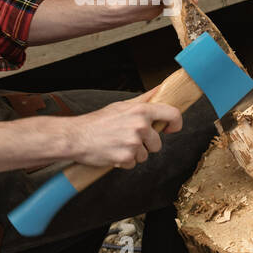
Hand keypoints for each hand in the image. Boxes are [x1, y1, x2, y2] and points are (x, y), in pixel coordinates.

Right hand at [65, 94, 183, 169]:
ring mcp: (133, 143)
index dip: (176, 123)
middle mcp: (140, 126)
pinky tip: (113, 152)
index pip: (173, 114)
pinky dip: (124, 162)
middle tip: (128, 138)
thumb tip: (162, 88)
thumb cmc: (98, 121)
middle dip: (146, 144)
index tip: (171, 129)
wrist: (76, 136)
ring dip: (134, 154)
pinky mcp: (126, 158)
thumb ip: (145, 99)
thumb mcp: (122, 106)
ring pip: (145, 155)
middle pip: (157, 143)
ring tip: (118, 145)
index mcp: (141, 111)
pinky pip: (133, 164)